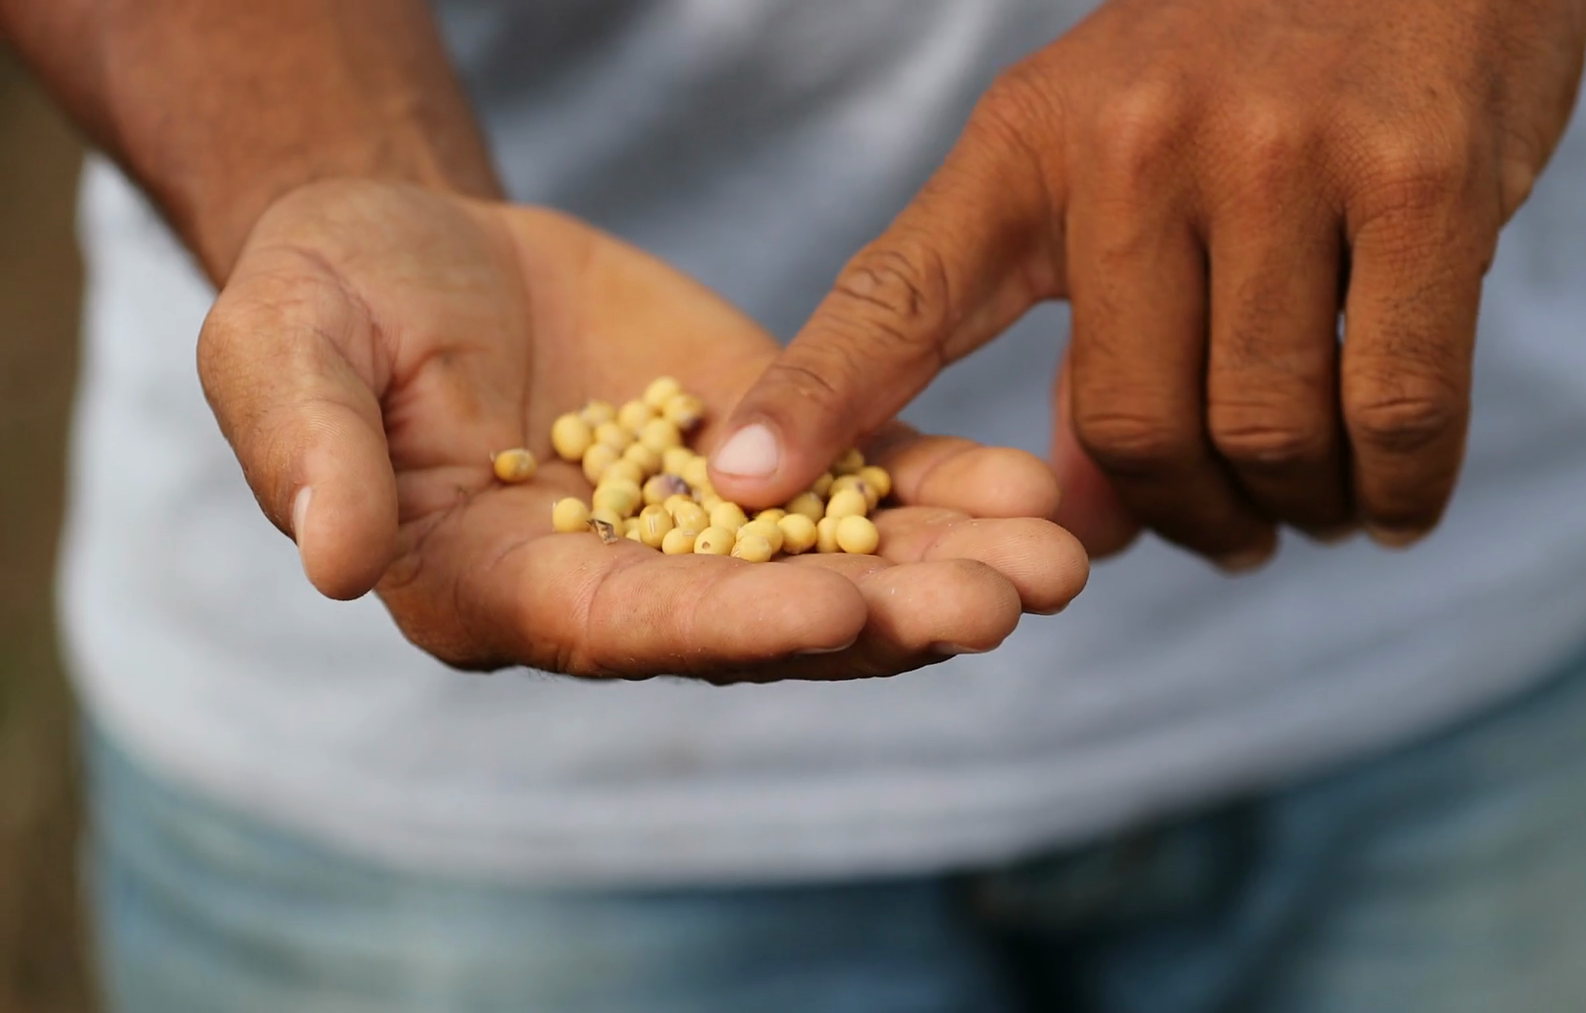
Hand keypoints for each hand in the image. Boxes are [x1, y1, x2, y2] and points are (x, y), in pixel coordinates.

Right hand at [198, 181, 1087, 681]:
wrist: (411, 249)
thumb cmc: (320, 300)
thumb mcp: (280, 349)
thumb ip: (311, 450)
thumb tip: (332, 560)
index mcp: (503, 585)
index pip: (626, 625)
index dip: (729, 625)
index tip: (836, 612)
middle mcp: (622, 579)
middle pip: (764, 621)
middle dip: (884, 618)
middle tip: (1002, 607)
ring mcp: (703, 522)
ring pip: (837, 562)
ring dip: (946, 568)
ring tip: (1060, 563)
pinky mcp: (764, 446)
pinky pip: (861, 476)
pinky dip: (944, 486)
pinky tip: (1031, 488)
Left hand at [708, 0, 1585, 566]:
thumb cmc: (1256, 70)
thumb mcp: (1124, 159)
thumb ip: (1088, 331)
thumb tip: (1081, 521)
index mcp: (1031, 140)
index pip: (902, 289)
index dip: (819, 395)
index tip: (740, 482)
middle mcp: (1137, 141)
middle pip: (1126, 424)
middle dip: (1182, 518)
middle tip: (1223, 538)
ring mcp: (1280, 154)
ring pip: (1265, 430)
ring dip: (1291, 512)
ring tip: (1311, 513)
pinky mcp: (1419, 180)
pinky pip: (1398, 403)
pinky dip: (1400, 488)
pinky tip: (1392, 506)